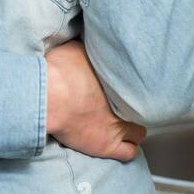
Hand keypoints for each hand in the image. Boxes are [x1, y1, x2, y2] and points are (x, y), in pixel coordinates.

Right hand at [45, 39, 146, 161]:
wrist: (51, 97)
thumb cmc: (60, 71)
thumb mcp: (77, 47)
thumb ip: (91, 48)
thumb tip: (94, 41)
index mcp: (119, 79)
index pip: (137, 83)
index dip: (130, 87)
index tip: (123, 87)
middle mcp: (125, 102)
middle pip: (143, 107)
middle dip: (133, 107)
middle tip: (123, 106)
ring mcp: (118, 126)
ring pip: (140, 132)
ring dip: (133, 129)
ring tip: (123, 126)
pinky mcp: (107, 145)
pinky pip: (130, 152)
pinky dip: (127, 149)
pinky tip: (121, 145)